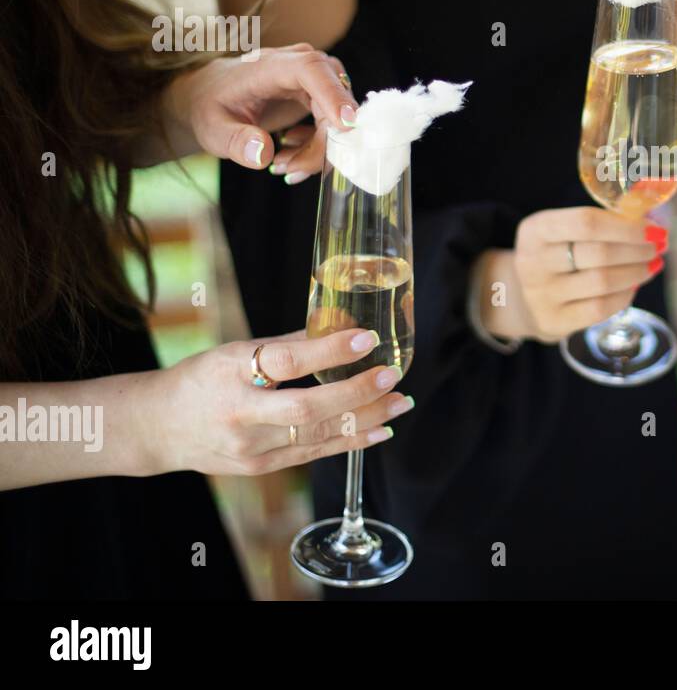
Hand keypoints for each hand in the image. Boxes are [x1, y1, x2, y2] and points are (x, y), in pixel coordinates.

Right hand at [138, 328, 413, 476]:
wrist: (158, 428)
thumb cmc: (201, 380)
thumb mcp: (234, 351)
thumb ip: (287, 345)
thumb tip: (339, 327)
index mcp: (230, 372)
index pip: (287, 361)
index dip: (330, 350)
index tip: (366, 337)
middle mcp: (240, 413)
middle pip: (307, 408)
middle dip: (357, 393)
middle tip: (393, 376)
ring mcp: (250, 447)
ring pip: (317, 434)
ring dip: (366, 419)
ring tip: (400, 402)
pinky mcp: (260, 468)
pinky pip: (313, 452)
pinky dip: (350, 441)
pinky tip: (380, 430)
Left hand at [165, 43, 357, 174]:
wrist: (209, 96)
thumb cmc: (210, 107)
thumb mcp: (213, 130)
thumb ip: (236, 141)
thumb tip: (264, 155)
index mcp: (269, 66)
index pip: (311, 70)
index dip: (332, 95)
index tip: (346, 125)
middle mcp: (298, 65)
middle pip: (331, 102)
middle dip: (320, 145)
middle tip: (289, 171)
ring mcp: (312, 79)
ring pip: (336, 117)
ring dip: (317, 150)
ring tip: (282, 165)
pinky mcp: (318, 93)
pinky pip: (332, 123)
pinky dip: (317, 146)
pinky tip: (289, 154)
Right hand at [481, 207, 665, 342]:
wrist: (522, 297)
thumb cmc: (557, 255)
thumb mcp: (562, 232)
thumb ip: (600, 225)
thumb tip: (652, 225)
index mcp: (536, 229)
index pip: (586, 222)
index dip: (627, 226)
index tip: (654, 229)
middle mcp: (533, 262)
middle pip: (599, 254)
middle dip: (638, 250)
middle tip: (658, 247)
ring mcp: (541, 295)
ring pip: (603, 282)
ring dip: (637, 272)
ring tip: (652, 265)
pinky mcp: (553, 321)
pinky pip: (600, 309)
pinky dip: (625, 296)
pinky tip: (634, 286)